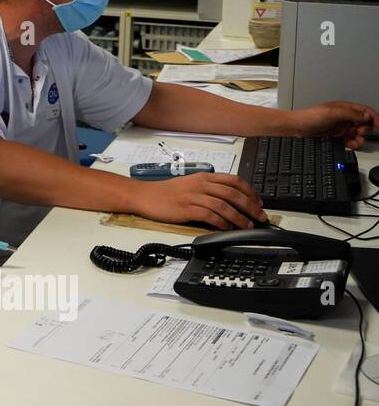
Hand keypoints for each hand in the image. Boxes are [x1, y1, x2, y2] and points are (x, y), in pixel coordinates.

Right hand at [131, 173, 265, 230]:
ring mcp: (193, 196)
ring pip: (224, 205)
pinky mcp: (186, 209)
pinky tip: (227, 228)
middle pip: (233, 194)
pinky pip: (209, 215)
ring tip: (247, 226)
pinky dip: (221, 223)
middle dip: (251, 206)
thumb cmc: (167, 192)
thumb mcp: (191, 184)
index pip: (234, 180)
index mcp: (204, 177)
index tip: (259, 203)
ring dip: (239, 217)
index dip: (251, 192)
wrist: (145, 196)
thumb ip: (210, 189)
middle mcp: (201, 185)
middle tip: (260, 217)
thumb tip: (231, 200)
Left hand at [290, 101, 376, 149]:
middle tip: (360, 133)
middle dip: (365, 130)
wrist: (296, 128)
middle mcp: (344, 116)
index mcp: (345, 108)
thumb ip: (351, 114)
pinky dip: (352, 143)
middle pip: (364, 123)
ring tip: (355, 141)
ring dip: (359, 138)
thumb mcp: (333, 113)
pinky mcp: (336, 135)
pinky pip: (349, 139)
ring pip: (357, 133)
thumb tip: (366, 116)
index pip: (365, 111)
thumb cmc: (310, 117)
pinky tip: (350, 145)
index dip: (374, 117)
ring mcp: (340, 126)